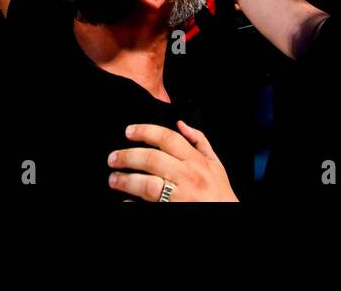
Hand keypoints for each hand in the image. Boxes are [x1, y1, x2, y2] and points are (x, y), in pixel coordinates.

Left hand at [107, 121, 237, 202]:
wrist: (228, 217)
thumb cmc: (219, 192)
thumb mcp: (215, 163)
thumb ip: (199, 141)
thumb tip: (180, 124)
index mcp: (196, 160)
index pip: (167, 138)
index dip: (145, 131)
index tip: (128, 131)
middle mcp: (188, 176)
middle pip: (152, 159)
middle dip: (127, 156)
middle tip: (112, 158)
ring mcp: (180, 196)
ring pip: (147, 184)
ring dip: (126, 180)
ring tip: (113, 179)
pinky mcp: (173, 211)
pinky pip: (149, 206)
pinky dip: (134, 204)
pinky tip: (125, 201)